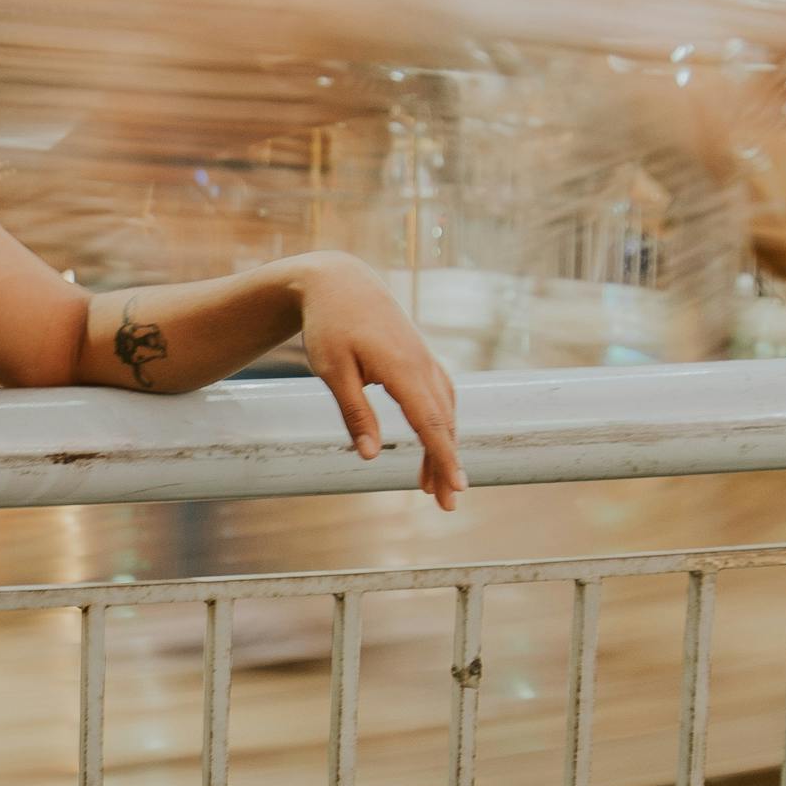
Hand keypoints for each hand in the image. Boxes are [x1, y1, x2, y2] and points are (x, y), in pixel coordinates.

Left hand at [292, 260, 462, 509]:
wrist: (339, 281)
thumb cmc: (329, 325)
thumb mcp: (333, 370)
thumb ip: (355, 413)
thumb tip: (370, 457)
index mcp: (402, 368)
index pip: (430, 423)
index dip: (444, 459)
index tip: (455, 489)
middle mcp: (422, 363)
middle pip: (443, 422)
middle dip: (447, 464)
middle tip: (447, 504)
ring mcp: (425, 358)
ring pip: (445, 410)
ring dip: (443, 447)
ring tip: (433, 485)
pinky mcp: (421, 357)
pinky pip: (440, 395)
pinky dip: (440, 422)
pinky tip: (436, 441)